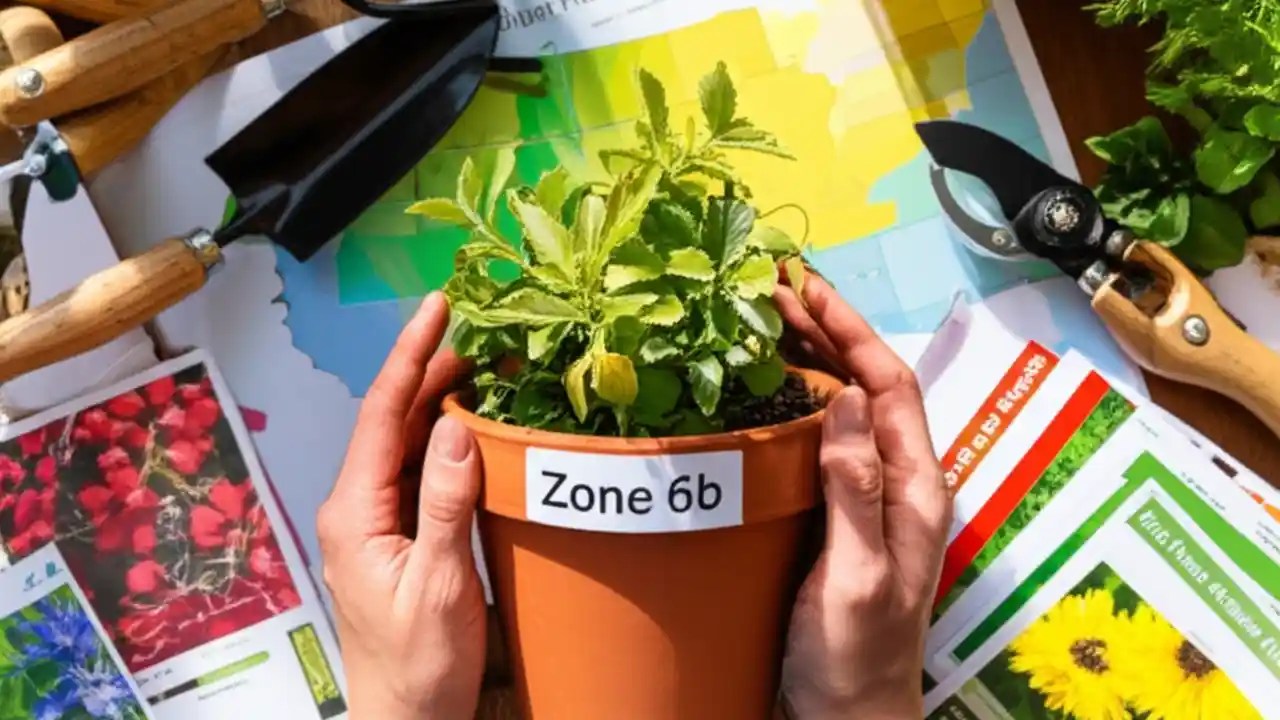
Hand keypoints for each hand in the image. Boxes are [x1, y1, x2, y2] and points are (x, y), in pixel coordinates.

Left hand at [317, 293, 486, 719]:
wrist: (406, 719)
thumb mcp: (439, 583)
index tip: (437, 308)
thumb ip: (444, 502)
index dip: (410, 356)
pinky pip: (417, 473)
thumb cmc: (419, 664)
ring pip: (404, 444)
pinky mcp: (394, 536)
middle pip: (391, 421)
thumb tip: (453, 424)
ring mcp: (373, 521)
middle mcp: (355, 507)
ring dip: (439, 404)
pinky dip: (445, 443)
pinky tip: (475, 429)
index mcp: (354, 512)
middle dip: (429, 371)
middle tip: (479, 332)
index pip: (379, 414)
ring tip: (483, 367)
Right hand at [775, 275, 951, 718]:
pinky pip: (828, 439)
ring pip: (852, 408)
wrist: (849, 716)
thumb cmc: (855, 655)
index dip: (852, 332)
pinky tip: (770, 392)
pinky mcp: (843, 515)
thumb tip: (855, 398)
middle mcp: (901, 483)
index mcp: (917, 489)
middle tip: (780, 289)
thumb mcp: (857, 575)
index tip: (808, 290)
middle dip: (831, 332)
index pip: (893, 386)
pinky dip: (801, 401)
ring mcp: (873, 497)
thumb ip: (858, 490)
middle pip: (874, 386)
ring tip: (772, 321)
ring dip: (818, 360)